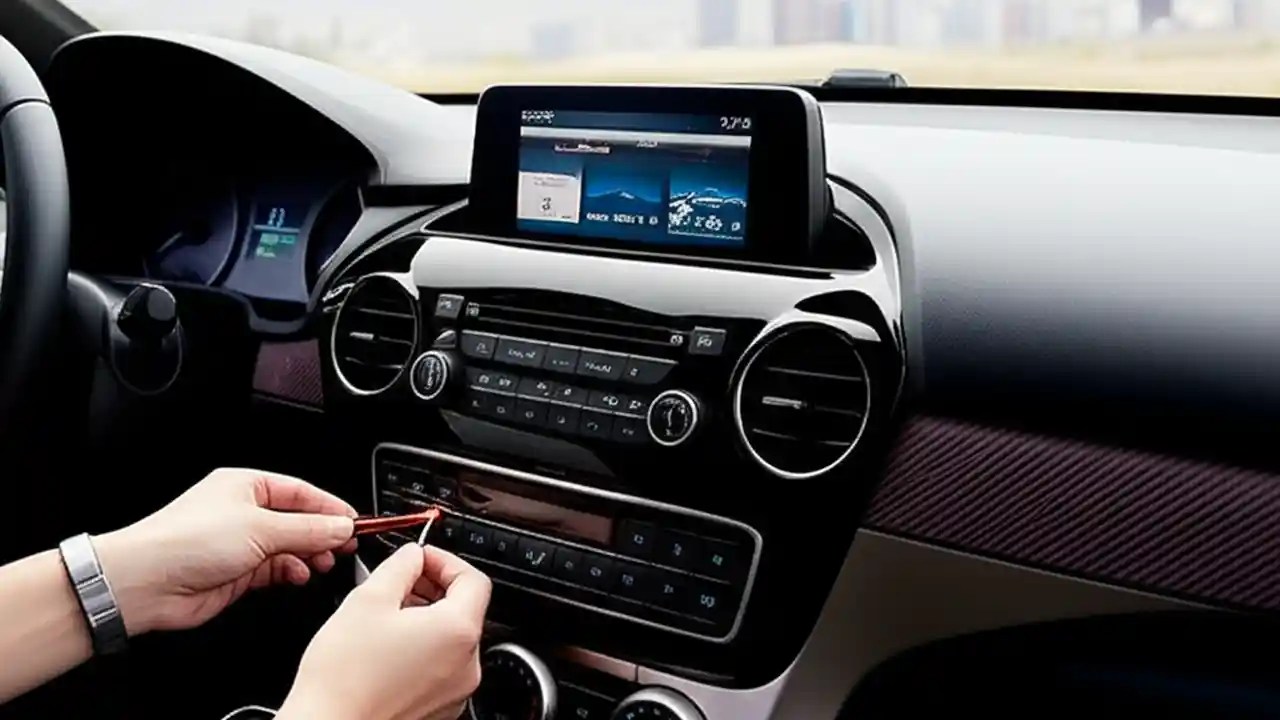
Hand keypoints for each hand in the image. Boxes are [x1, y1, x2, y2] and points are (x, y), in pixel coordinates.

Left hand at [93, 468, 356, 635]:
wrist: (146, 582)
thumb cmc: (186, 542)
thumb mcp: (261, 528)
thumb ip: (309, 529)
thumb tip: (341, 526)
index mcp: (246, 485)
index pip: (302, 492)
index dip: (331, 507)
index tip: (355, 522)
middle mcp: (243, 511)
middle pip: (298, 520)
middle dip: (323, 533)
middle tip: (346, 545)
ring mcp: (240, 542)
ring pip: (289, 546)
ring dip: (308, 555)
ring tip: (322, 562)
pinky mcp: (236, 571)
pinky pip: (275, 569)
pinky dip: (290, 572)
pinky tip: (298, 576)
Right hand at [276, 544, 491, 719]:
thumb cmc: (343, 677)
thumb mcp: (369, 599)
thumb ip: (400, 565)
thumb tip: (413, 555)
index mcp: (458, 632)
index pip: (472, 579)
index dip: (444, 561)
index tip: (419, 559)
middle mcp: (466, 665)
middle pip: (464, 609)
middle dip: (433, 588)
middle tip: (399, 583)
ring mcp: (455, 691)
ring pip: (450, 638)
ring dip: (426, 618)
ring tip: (387, 616)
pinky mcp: (439, 709)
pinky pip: (440, 667)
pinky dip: (422, 649)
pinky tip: (388, 647)